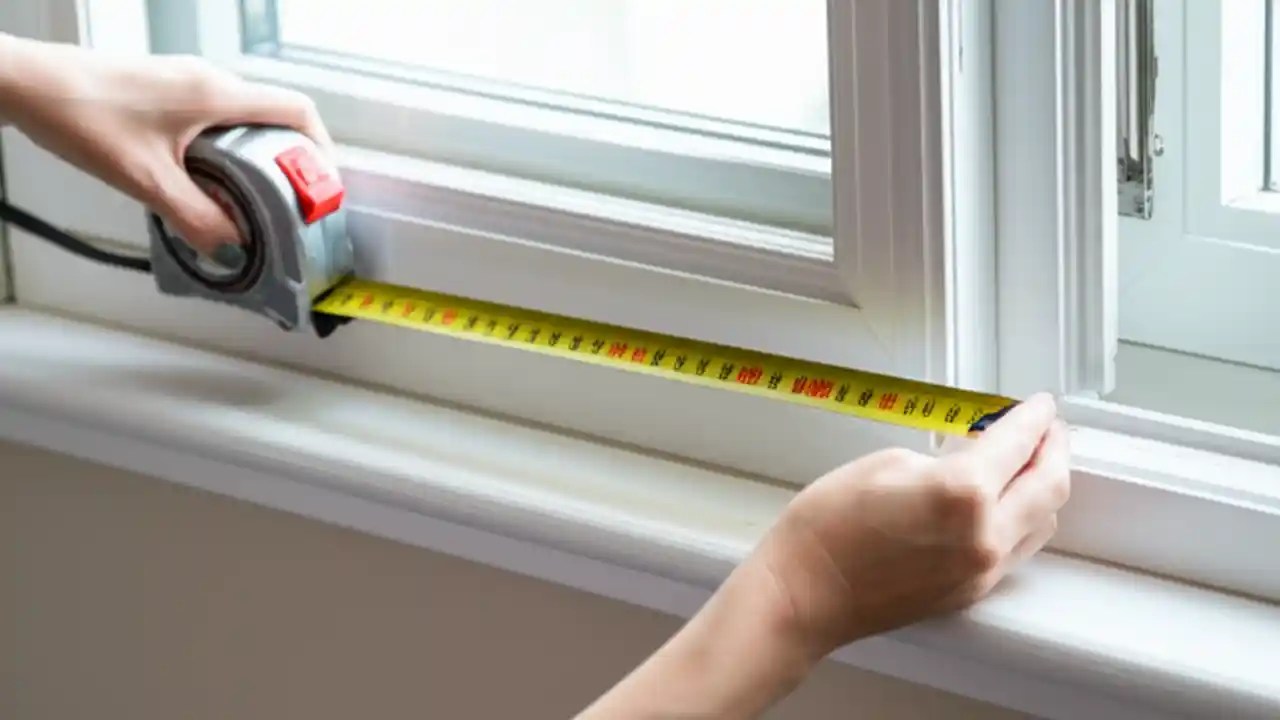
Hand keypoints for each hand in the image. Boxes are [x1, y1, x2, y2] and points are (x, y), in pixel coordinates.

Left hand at [2, 36, 332, 256]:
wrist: (23, 83)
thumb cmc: (79, 114)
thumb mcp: (145, 180)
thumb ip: (195, 218)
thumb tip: (229, 246)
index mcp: (216, 95)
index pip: (297, 111)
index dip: (321, 149)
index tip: (321, 184)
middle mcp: (207, 82)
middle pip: (275, 118)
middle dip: (288, 162)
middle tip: (287, 203)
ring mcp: (185, 83)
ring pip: (242, 120)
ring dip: (254, 158)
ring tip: (247, 199)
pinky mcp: (164, 91)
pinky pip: (213, 119)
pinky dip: (224, 150)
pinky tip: (204, 180)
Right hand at [750, 392, 1069, 660]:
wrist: (804, 592)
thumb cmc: (828, 524)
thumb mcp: (887, 463)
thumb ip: (944, 458)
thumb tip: (975, 457)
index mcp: (964, 492)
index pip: (1019, 443)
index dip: (1034, 417)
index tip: (1039, 404)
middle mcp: (986, 535)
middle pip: (1051, 485)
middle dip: (1054, 449)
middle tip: (1046, 429)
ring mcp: (983, 569)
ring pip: (1042, 521)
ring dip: (1042, 487)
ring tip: (1026, 464)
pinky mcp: (971, 591)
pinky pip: (1017, 548)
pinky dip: (1021, 518)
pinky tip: (1002, 503)